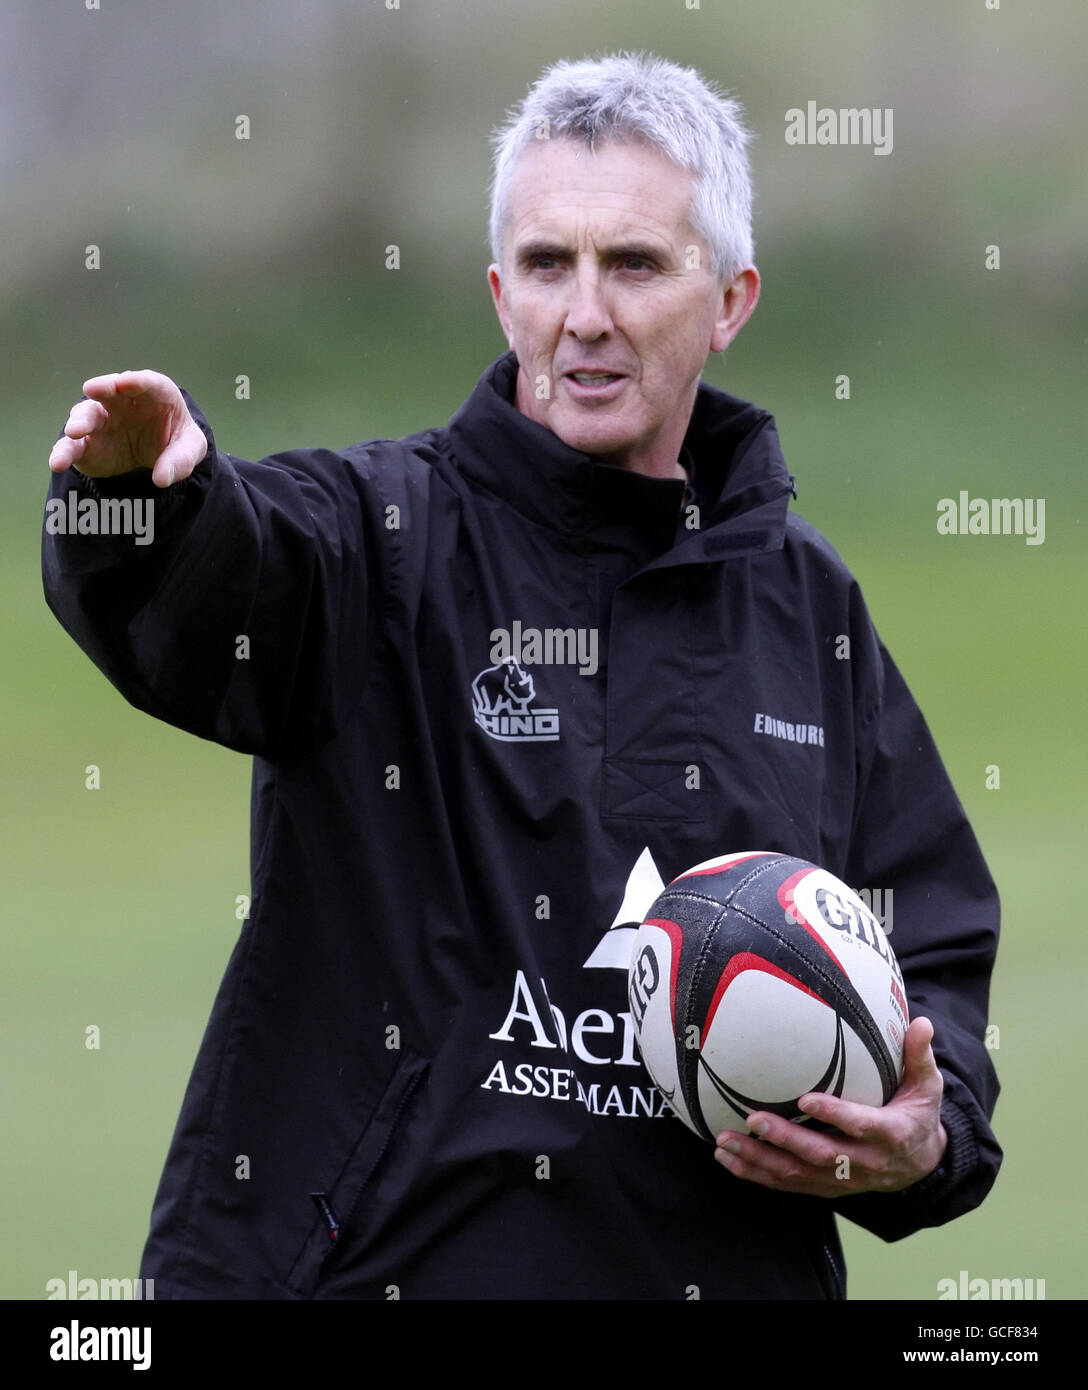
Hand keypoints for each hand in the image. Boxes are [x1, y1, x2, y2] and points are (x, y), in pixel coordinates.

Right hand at [48, 369, 207, 488]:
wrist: (160, 455)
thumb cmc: (176, 440)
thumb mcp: (190, 449)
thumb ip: (181, 460)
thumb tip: (162, 478)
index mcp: (155, 394)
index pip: (148, 383)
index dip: (137, 381)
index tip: (126, 383)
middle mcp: (123, 401)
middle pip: (110, 390)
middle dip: (102, 388)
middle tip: (92, 389)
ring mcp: (102, 420)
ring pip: (86, 415)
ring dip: (80, 421)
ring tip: (75, 432)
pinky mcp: (87, 444)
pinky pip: (72, 446)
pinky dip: (64, 453)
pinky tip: (58, 462)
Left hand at [712, 1016, 946, 1196]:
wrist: (920, 1165)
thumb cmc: (917, 1114)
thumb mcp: (928, 1087)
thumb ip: (920, 1056)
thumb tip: (921, 1021)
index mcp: (890, 1134)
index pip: (862, 1126)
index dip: (835, 1115)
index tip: (806, 1100)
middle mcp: (865, 1162)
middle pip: (821, 1155)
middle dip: (785, 1139)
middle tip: (753, 1118)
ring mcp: (843, 1180)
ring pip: (797, 1174)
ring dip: (760, 1160)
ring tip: (725, 1142)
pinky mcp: (825, 1187)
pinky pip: (788, 1185)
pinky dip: (756, 1174)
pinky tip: (728, 1159)